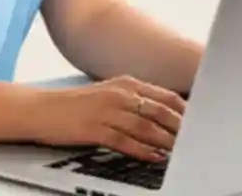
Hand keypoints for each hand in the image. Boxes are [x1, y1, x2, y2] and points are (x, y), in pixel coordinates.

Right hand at [29, 75, 187, 161]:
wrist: (41, 109)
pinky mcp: (95, 129)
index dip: (185, 111)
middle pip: (160, 111)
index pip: (165, 96)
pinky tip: (155, 157)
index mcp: (126, 84)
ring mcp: (107, 111)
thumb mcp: (109, 94)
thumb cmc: (76, 105)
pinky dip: (143, 150)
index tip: (200, 123)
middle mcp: (119, 94)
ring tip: (181, 152)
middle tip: (197, 140)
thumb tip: (163, 115)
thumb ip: (135, 100)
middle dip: (182, 127)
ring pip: (146, 127)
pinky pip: (125, 141)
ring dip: (167, 141)